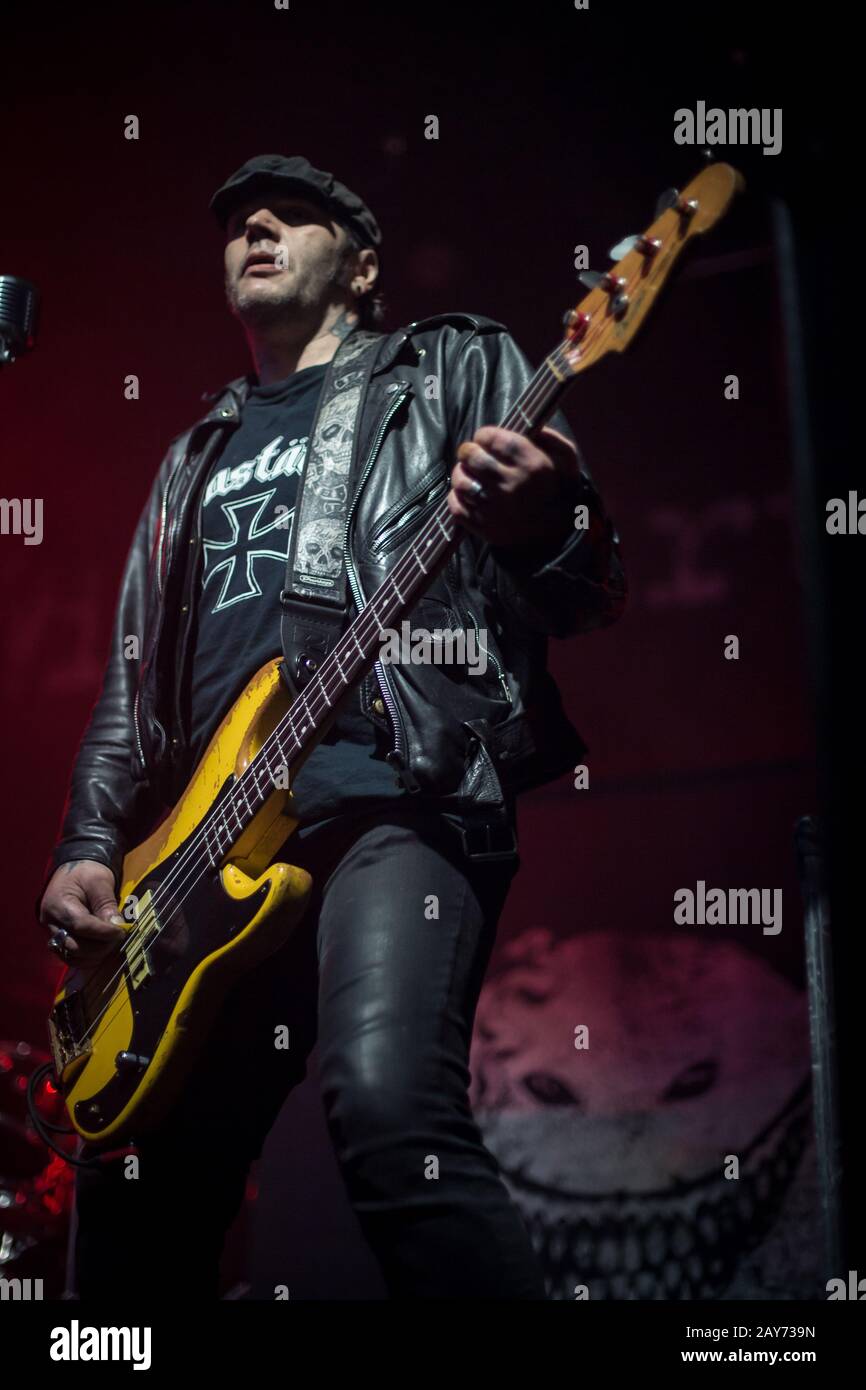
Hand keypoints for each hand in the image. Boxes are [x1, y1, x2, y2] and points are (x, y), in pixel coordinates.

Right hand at [39, 860, 125, 966]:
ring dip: (94, 956)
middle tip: (119, 939)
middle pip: (74, 945)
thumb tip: (116, 926)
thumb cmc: (87, 871)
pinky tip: (103, 950)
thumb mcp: (99, 881)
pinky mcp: (58, 938)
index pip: (81, 925)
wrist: (74, 868)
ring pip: (71, 956)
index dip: (103, 932)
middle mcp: (50, 922)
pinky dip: (87, 957)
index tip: (122, 932)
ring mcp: (52, 932)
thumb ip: (106, 903)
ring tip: (112, 945)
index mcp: (58, 904)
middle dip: (100, 947)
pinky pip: (71, 956)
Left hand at [447, 424, 578, 546]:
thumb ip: (551, 438)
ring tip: (467, 473)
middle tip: (471, 454)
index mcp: (532, 466)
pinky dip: (456, 498)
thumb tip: (529, 426)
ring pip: (461, 483)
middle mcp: (512, 487)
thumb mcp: (567, 461)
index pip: (495, 439)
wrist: (557, 538)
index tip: (484, 438)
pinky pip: (458, 508)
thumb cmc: (559, 492)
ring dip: (460, 474)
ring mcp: (497, 510)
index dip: (484, 435)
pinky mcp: (485, 529)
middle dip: (468, 451)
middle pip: (473, 458)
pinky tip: (466, 493)